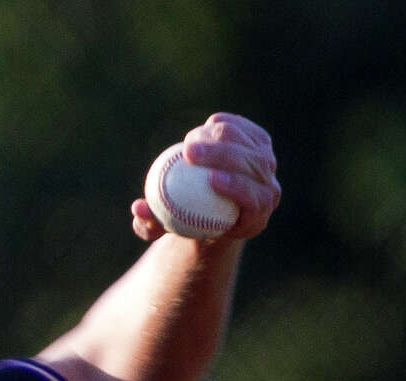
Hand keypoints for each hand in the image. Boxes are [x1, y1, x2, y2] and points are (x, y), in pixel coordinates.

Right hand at [132, 112, 280, 242]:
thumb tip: (137, 208)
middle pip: (256, 167)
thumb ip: (149, 225)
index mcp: (254, 220)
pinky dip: (228, 126)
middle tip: (190, 151)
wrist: (207, 210)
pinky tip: (207, 126)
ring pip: (254, 146)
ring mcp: (268, 167)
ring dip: (222, 138)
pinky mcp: (261, 144)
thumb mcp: (163, 230)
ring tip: (191, 139)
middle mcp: (269, 192)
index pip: (254, 201)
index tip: (211, 179)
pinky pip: (247, 130)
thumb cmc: (183, 226)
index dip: (238, 188)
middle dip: (225, 155)